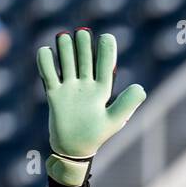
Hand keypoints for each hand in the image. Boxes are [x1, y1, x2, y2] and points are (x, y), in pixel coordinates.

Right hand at [36, 29, 145, 186]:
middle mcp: (86, 83)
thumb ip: (127, 104)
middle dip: (83, 41)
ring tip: (64, 40)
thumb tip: (140, 88)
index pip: (105, 61)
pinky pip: (47, 71)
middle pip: (84, 53)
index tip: (105, 37)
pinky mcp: (54, 93)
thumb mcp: (113, 121)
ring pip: (66, 57)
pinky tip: (47, 53)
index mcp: (102, 88)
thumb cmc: (96, 136)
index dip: (106, 47)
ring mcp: (69, 87)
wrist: (73, 150)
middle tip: (81, 35)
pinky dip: (45, 59)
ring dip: (65, 45)